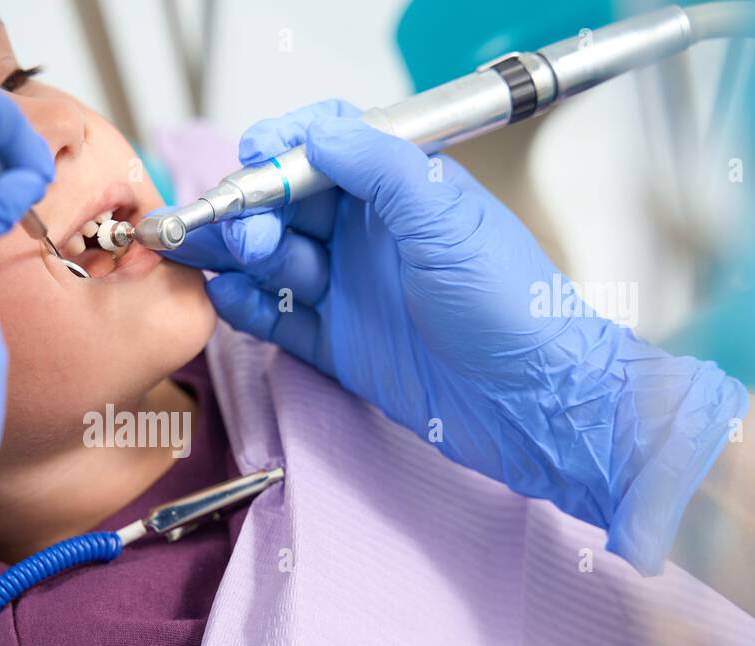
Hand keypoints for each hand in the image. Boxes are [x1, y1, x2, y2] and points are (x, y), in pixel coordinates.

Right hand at [164, 100, 745, 573]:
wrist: (532, 401)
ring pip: (275, 260)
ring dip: (242, 256)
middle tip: (243, 232)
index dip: (284, 146)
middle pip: (288, 204)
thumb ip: (381, 169)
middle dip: (253, 208)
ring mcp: (351, 291)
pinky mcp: (338, 345)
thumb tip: (318, 134)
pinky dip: (249, 308)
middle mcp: (369, 236)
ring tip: (222, 260)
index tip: (253, 158)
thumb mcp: (447, 220)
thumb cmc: (511, 305)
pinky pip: (278, 319)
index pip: (328, 147)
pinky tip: (232, 300)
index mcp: (400, 191)